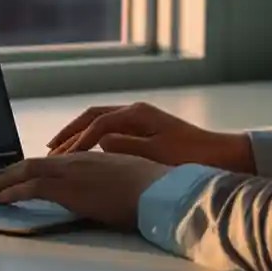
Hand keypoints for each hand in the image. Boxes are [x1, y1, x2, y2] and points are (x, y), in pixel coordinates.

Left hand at [0, 151, 169, 229]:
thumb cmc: (150, 185)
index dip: (31, 166)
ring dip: (4, 181)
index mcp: (89, 156)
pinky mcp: (69, 189)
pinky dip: (11, 191)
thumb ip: (106, 171)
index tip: (19, 174)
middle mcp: (76, 160)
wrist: (158, 190)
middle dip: (11, 172)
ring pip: (27, 171)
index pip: (51, 160)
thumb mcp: (124, 172)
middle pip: (33, 163)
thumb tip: (99, 179)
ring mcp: (70, 173)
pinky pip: (31, 188)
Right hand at [47, 102, 254, 171]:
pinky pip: (109, 129)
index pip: (97, 125)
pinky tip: (86, 151)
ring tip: (60, 149)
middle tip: (49, 149)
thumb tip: (99, 142)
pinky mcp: (145, 129)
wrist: (222, 155)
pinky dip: (92, 138)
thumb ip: (126, 146)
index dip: (77, 141)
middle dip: (70, 132)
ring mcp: (140, 119)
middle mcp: (136, 111)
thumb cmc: (190, 156)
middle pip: (92, 117)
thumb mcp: (156, 153)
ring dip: (78, 133)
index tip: (62, 159)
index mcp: (137, 114)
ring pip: (99, 122)